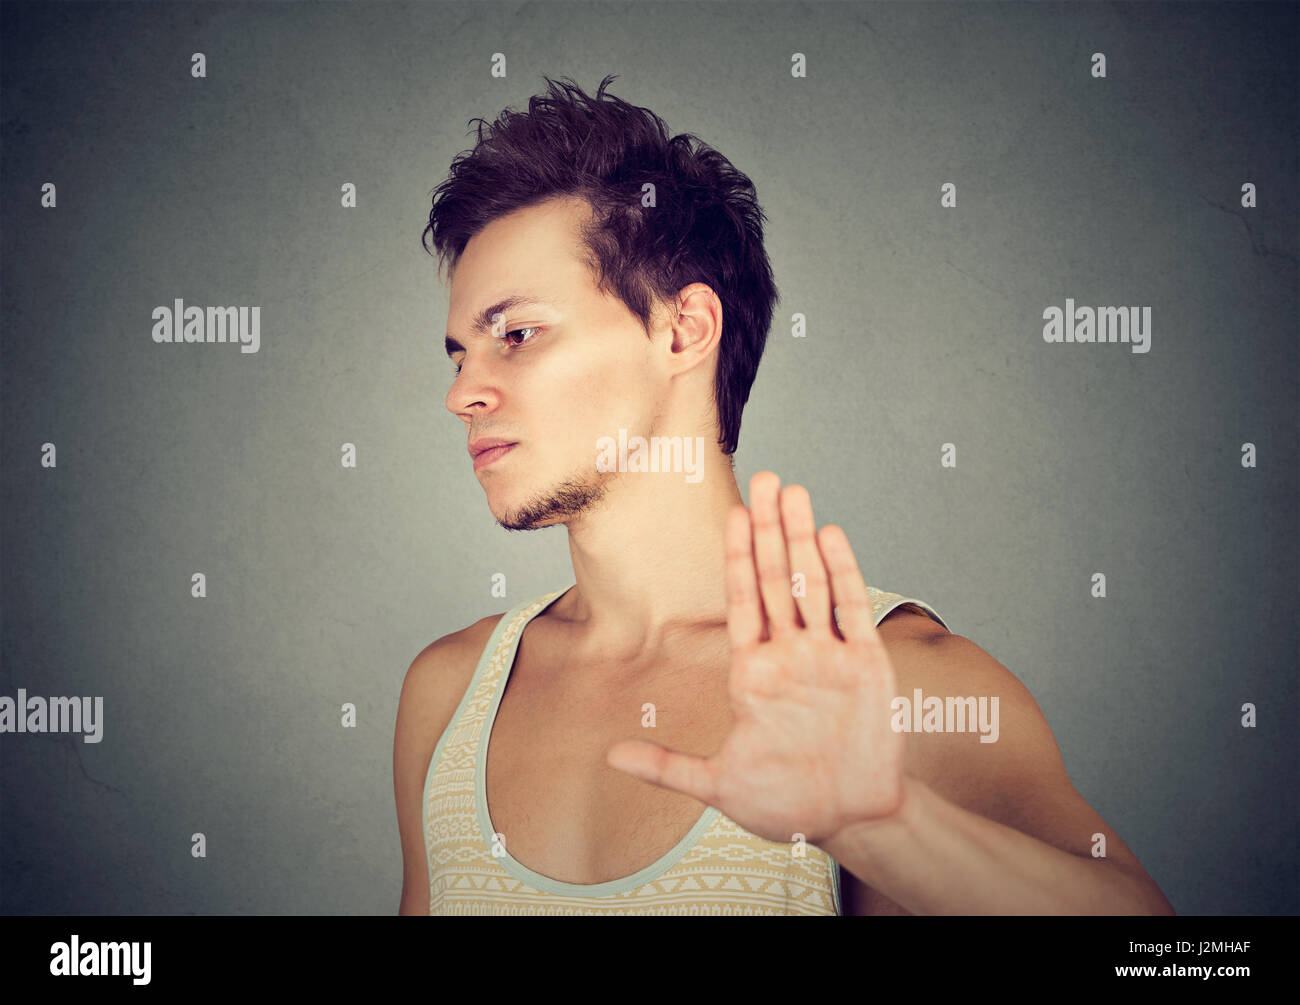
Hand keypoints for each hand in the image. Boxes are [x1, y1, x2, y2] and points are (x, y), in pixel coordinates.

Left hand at [605, 471, 904, 845]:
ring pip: (812, 584)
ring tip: (793, 491)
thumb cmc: (787, 805)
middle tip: (764, 477)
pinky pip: (852, 611)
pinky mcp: (867, 666)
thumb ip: (666, 767)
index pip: (742, 600)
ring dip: (802, 537)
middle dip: (769, 529)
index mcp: (753, 673)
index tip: (731, 513)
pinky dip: (843, 573)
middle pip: (776, 579)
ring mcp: (829, 656)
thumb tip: (609, 754)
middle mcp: (791, 654)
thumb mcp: (718, 787)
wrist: (852, 822)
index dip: (736, 556)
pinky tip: (830, 535)